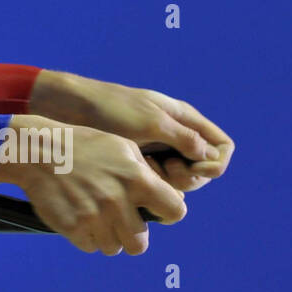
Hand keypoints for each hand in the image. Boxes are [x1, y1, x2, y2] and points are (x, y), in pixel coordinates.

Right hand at [0, 116, 186, 255]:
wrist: (37, 150)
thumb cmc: (83, 146)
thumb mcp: (122, 147)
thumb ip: (148, 173)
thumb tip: (170, 198)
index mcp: (136, 178)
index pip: (175, 212)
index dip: (167, 213)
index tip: (154, 211)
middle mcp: (118, 200)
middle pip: (140, 243)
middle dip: (131, 235)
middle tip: (118, 221)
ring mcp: (95, 216)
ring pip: (114, 248)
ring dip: (106, 236)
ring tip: (94, 215)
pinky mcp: (73, 227)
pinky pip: (90, 246)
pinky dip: (86, 236)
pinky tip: (78, 215)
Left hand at [28, 71, 234, 191]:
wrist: (70, 108)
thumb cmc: (111, 109)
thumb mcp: (150, 122)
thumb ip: (184, 138)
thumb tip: (211, 158)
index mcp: (183, 118)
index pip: (221, 147)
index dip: (215, 163)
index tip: (196, 169)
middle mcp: (175, 135)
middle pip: (202, 169)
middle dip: (189, 177)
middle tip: (167, 174)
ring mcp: (156, 150)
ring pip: (178, 179)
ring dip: (167, 183)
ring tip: (145, 173)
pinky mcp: (138, 162)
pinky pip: (155, 182)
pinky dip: (150, 184)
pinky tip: (134, 179)